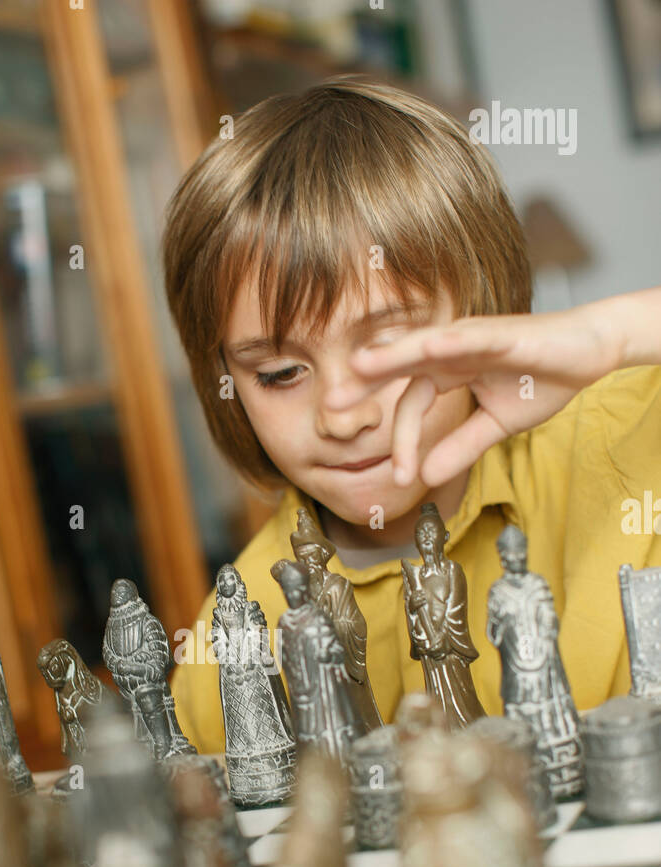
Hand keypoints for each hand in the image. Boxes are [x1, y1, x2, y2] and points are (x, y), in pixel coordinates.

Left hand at [349, 300, 624, 487]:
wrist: (589, 353)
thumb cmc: (542, 380)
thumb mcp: (496, 425)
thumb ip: (461, 447)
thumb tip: (427, 477)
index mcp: (448, 371)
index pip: (411, 403)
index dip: (402, 439)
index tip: (400, 477)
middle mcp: (454, 350)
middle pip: (400, 365)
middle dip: (365, 383)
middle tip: (331, 404)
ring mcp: (475, 338)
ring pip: (426, 346)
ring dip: (393, 355)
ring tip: (361, 366)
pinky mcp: (504, 333)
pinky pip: (471, 337)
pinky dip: (449, 342)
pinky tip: (429, 348)